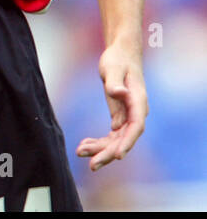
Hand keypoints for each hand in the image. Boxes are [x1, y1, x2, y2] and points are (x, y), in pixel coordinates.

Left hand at [75, 41, 147, 170]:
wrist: (121, 53)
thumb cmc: (118, 59)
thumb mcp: (113, 68)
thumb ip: (116, 82)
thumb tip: (120, 94)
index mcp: (138, 101)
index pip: (136, 126)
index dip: (127, 142)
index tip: (118, 156)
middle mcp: (136, 111)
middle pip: (125, 138)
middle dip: (109, 152)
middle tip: (92, 164)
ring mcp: (128, 115)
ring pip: (117, 139)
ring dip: (101, 148)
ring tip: (80, 152)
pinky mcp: (120, 115)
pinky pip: (111, 134)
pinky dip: (99, 141)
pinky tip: (84, 145)